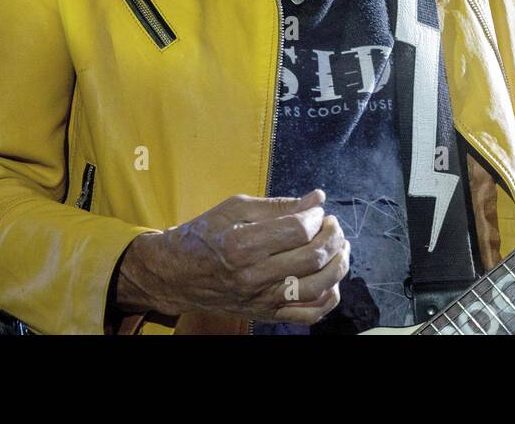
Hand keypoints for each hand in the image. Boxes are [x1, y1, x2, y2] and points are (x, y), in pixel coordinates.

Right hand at [115, 189, 349, 324]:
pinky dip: (328, 298)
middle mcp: (253, 276)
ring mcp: (261, 300)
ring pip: (318, 288)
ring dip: (338, 264)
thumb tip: (317, 199)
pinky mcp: (265, 314)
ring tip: (339, 246)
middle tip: (331, 224)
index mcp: (243, 245)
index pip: (298, 230)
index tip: (316, 209)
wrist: (175, 274)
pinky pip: (308, 315)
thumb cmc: (204, 235)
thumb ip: (278, 206)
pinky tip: (330, 279)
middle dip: (332, 236)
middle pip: (312, 258)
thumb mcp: (234, 208)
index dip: (316, 216)